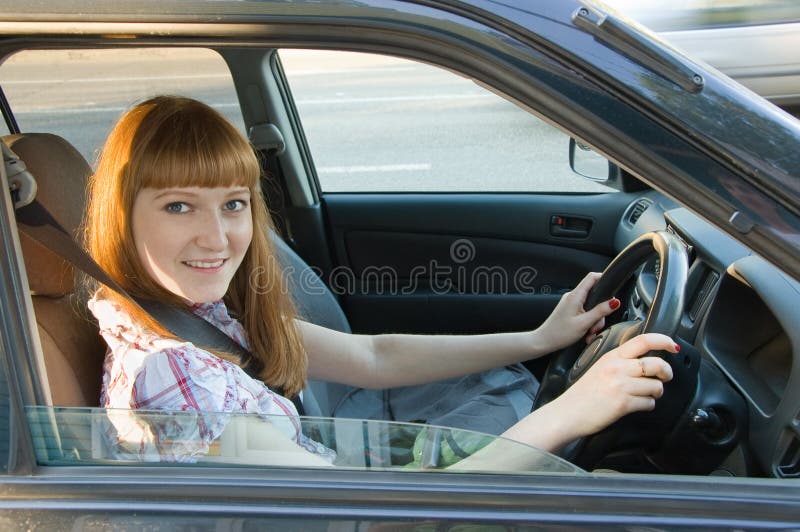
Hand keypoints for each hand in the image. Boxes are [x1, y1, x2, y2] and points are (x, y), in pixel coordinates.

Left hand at [535, 272, 620, 351]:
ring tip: (588, 334)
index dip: (604, 278)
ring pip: (591, 308)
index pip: (592, 277)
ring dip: (593, 322)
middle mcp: (572, 297)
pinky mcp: (570, 311)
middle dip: (600, 313)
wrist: (544, 342)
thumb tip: (614, 302)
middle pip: (595, 297)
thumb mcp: (584, 323)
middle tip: (595, 326)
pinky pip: (584, 313)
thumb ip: (600, 311)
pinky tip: (585, 334)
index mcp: (575, 296)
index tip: (613, 287)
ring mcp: (571, 304)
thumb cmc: (559, 333)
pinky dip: (587, 323)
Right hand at [552, 333, 678, 438]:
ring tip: (645, 395)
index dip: (663, 340)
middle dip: (667, 372)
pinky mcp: (623, 403)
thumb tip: (646, 363)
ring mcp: (621, 385)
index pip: (643, 340)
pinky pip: (650, 403)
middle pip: (657, 363)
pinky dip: (647, 405)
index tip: (672, 346)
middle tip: (665, 377)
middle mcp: (617, 368)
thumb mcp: (600, 368)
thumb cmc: (583, 394)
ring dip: (656, 393)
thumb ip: (621, 363)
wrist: (568, 412)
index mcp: (612, 356)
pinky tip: (637, 405)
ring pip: (657, 386)